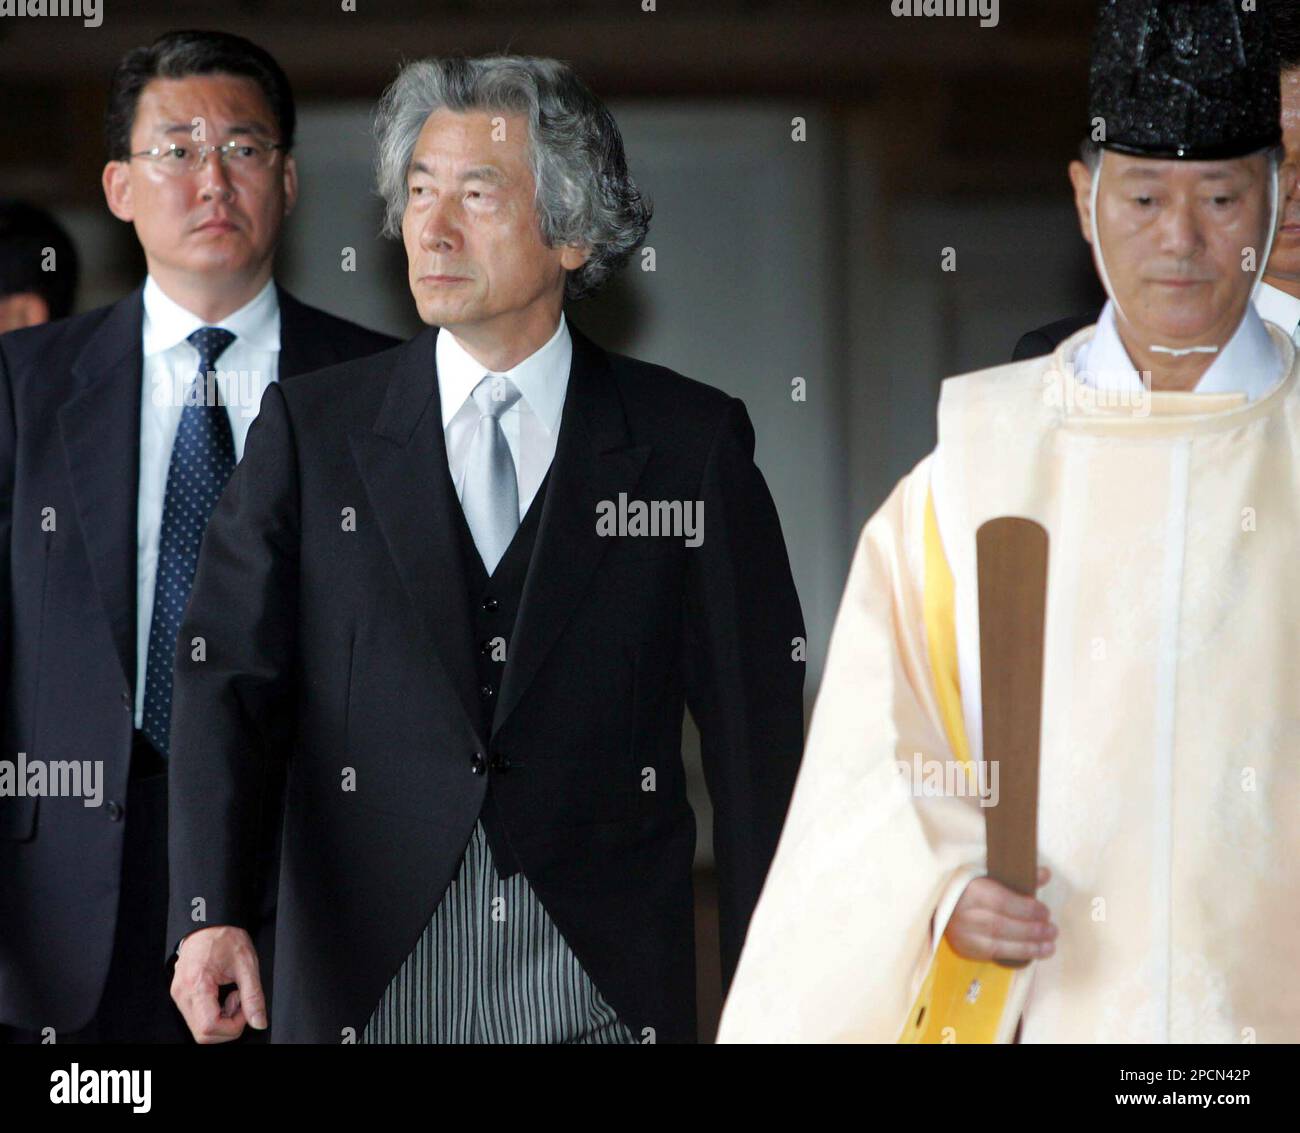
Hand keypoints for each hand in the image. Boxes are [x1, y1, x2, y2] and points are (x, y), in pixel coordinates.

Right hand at [170, 925, 266, 1042]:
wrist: (209, 922)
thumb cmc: (225, 936)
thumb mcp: (246, 964)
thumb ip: (253, 996)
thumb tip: (258, 1022)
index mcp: (196, 985)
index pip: (209, 1028)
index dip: (232, 1026)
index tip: (243, 1005)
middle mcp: (182, 994)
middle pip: (203, 1034)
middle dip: (228, 1025)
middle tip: (239, 1000)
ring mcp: (179, 996)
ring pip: (199, 1029)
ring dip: (221, 1020)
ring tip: (232, 994)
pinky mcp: (181, 995)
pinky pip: (197, 1017)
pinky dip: (214, 1014)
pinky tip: (223, 996)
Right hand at [943, 865, 1056, 963]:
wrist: (944, 904)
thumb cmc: (972, 887)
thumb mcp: (990, 876)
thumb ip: (1017, 876)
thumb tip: (1045, 874)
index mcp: (970, 890)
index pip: (1001, 902)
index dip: (1026, 909)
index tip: (1045, 912)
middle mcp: (964, 913)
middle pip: (1001, 925)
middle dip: (1031, 930)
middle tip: (1053, 930)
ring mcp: (962, 934)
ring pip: (998, 944)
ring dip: (1028, 947)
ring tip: (1050, 946)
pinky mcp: (964, 948)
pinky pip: (993, 955)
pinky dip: (1015, 955)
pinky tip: (1033, 953)